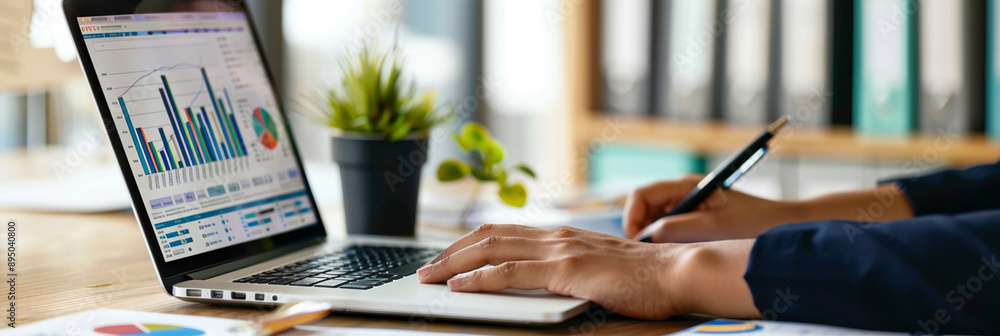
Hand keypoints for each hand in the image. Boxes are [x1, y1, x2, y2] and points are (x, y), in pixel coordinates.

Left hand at [415, 224, 759, 319]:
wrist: (678, 272)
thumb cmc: (647, 277)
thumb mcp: (600, 268)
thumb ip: (573, 269)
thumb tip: (551, 280)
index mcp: (563, 235)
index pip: (505, 232)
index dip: (472, 243)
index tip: (449, 256)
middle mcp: (556, 235)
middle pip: (489, 236)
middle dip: (452, 251)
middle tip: (427, 268)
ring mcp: (560, 250)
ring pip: (492, 250)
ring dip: (455, 263)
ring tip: (431, 276)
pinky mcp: (566, 270)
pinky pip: (512, 273)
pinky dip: (480, 278)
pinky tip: (461, 286)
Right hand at [623, 175, 800, 242]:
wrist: (787, 224)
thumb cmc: (755, 223)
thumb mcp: (712, 228)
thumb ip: (675, 229)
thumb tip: (644, 237)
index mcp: (686, 185)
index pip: (641, 195)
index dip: (632, 218)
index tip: (637, 242)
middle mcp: (685, 192)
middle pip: (645, 208)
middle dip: (640, 230)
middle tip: (647, 255)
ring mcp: (691, 206)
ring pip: (656, 220)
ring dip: (654, 237)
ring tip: (663, 257)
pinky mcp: (698, 219)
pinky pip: (671, 229)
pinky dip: (666, 242)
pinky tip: (677, 256)